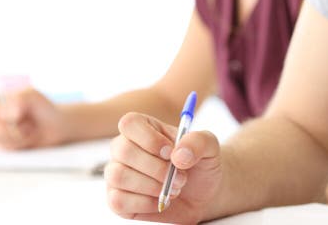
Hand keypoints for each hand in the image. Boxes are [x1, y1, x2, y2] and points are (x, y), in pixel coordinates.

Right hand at [0, 87, 67, 148]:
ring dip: (15, 135)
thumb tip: (5, 114)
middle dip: (7, 126)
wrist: (55, 127)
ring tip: (29, 130)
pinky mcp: (0, 148)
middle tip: (25, 124)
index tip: (9, 111)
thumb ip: (18, 99)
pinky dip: (18, 145)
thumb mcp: (33, 96)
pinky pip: (2, 149)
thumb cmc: (41, 108)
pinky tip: (27, 140)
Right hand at [105, 112, 221, 223]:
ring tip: (174, 189)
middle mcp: (125, 148)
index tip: (171, 153)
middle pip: (123, 151)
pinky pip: (118, 201)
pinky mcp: (117, 199)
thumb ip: (198, 142)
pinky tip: (160, 200)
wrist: (202, 193)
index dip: (150, 139)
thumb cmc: (200, 164)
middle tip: (181, 177)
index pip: (129, 123)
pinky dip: (144, 203)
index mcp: (144, 128)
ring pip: (119, 176)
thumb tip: (177, 155)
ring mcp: (117, 173)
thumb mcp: (209, 146)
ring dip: (152, 186)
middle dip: (156, 168)